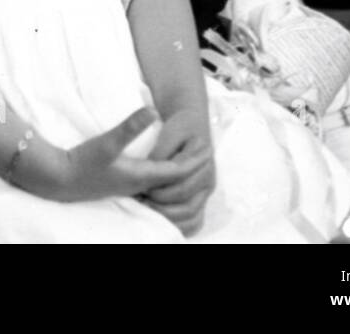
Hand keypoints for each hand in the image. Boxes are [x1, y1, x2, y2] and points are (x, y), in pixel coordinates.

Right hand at [47, 107, 207, 204]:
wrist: (60, 181)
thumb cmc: (84, 163)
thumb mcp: (107, 141)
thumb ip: (130, 127)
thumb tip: (154, 112)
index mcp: (141, 176)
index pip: (177, 172)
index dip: (194, 161)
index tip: (209, 149)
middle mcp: (141, 185)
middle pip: (175, 180)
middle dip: (192, 168)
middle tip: (208, 153)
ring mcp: (132, 187)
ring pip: (165, 183)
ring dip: (180, 171)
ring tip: (192, 159)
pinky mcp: (123, 185)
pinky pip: (154, 184)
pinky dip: (166, 176)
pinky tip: (164, 168)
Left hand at [143, 111, 215, 236]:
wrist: (192, 124)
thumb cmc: (179, 126)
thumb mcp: (170, 130)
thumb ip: (162, 150)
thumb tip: (152, 170)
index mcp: (203, 161)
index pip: (181, 184)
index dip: (159, 189)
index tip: (141, 187)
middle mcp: (208, 179)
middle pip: (185, 203)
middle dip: (160, 204)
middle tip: (140, 199)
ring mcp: (205, 191)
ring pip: (190, 216)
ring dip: (168, 217)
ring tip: (147, 208)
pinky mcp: (200, 199)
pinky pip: (194, 222)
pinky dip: (179, 225)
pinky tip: (160, 219)